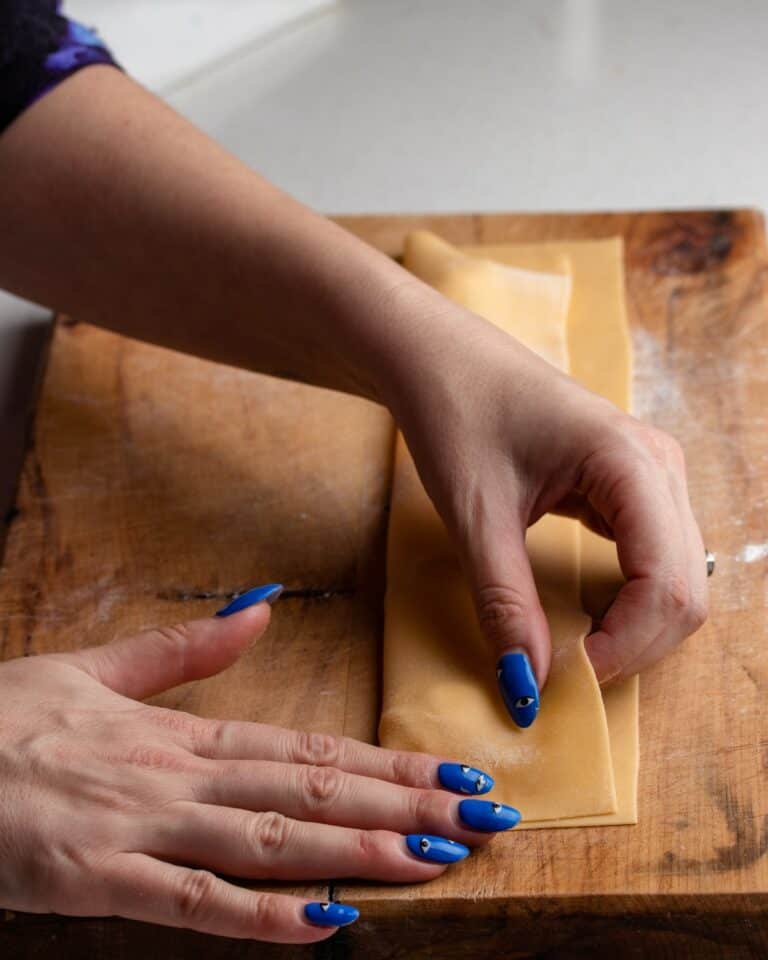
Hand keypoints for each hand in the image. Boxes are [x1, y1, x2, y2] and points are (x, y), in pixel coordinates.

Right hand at [0, 594, 516, 942]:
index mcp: (182, 731)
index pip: (307, 746)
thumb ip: (183, 648)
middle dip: (401, 805)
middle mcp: (177, 775)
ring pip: (270, 840)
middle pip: (309, 790)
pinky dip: (260, 914)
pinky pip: (190, 902)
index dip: (385, 761)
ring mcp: (141, 826)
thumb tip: (259, 607)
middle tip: (479, 818)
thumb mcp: (96, 669)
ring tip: (433, 859)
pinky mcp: (97, 880)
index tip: (451, 770)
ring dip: (358, 850)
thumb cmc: (6, 717)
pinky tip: (325, 924)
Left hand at [381, 297, 707, 719]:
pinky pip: (651, 560)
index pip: (665, 583)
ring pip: (675, 579)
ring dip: (634, 627)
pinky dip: (625, 601)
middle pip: (684, 589)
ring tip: (574, 648)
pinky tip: (584, 614)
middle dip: (634, 645)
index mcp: (630, 463)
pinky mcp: (630, 486)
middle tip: (566, 673)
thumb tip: (527, 686)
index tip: (564, 675)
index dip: (624, 645)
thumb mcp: (475, 518)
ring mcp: (651, 475)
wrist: (439, 360)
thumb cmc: (456, 415)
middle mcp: (659, 468)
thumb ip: (505, 603)